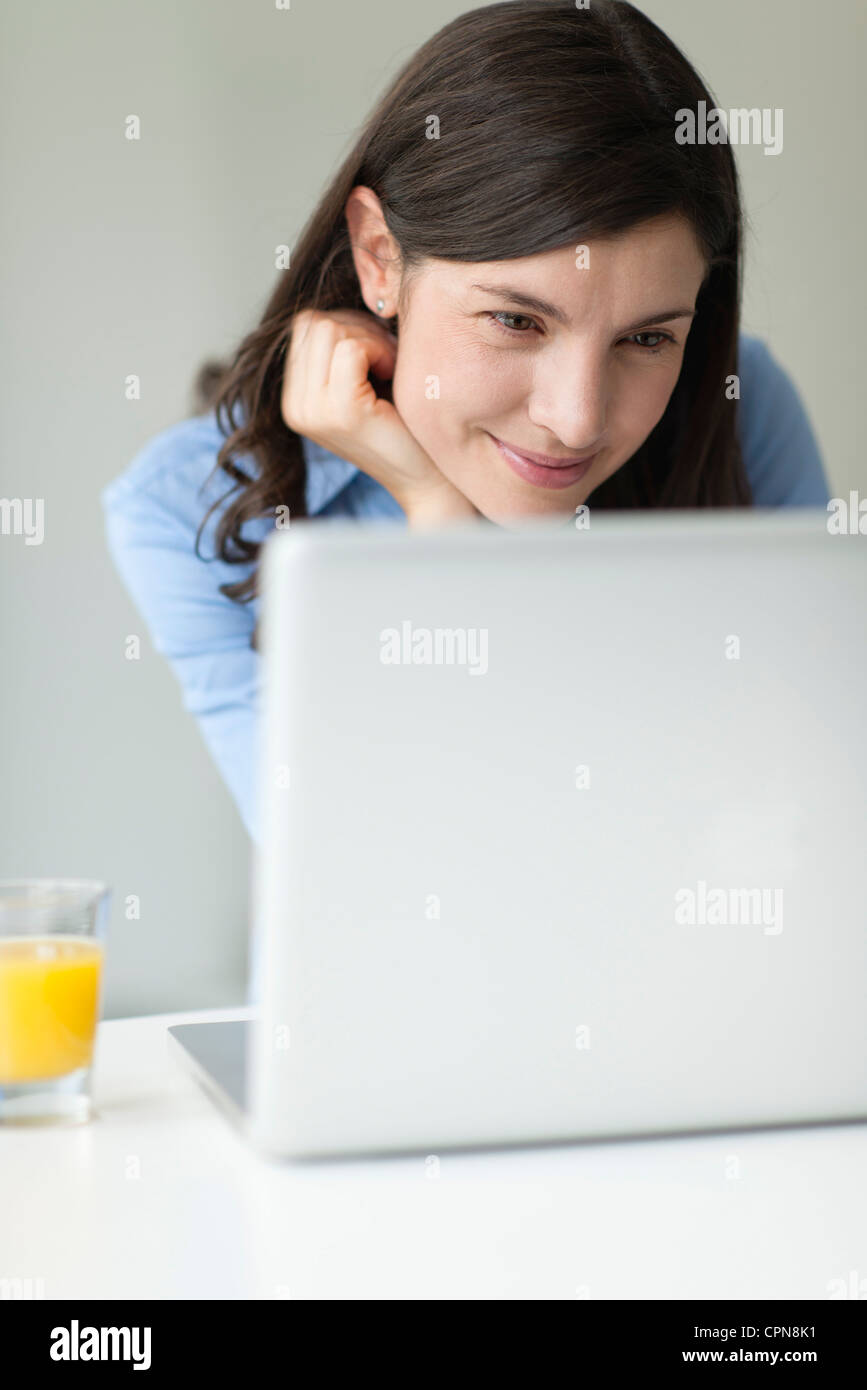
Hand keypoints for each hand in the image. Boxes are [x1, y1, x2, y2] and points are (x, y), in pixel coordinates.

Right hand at [281, 308, 478, 525]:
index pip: (306, 325)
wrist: (431, 482)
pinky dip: (380, 352)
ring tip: (391, 372)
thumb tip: (359, 292)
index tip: (379, 357)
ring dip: (371, 341)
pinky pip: (352, 347)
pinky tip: (394, 377)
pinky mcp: (339, 412)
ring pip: (330, 329)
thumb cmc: (408, 427)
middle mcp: (294, 406)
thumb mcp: (366, 382)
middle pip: (314, 321)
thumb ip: (345, 346)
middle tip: (389, 363)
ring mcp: (312, 411)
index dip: (348, 327)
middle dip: (359, 330)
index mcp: (296, 399)